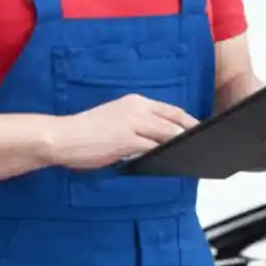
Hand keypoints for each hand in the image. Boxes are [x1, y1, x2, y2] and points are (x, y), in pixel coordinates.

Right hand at [46, 94, 197, 169]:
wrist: (62, 136)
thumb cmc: (86, 130)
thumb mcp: (116, 118)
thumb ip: (138, 124)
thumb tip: (160, 137)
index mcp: (135, 101)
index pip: (171, 109)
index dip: (188, 120)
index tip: (199, 130)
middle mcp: (137, 109)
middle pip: (174, 121)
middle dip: (190, 134)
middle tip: (203, 145)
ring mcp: (132, 124)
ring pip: (167, 134)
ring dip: (180, 145)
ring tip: (191, 155)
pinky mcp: (126, 140)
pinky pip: (152, 149)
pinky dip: (163, 156)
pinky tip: (170, 163)